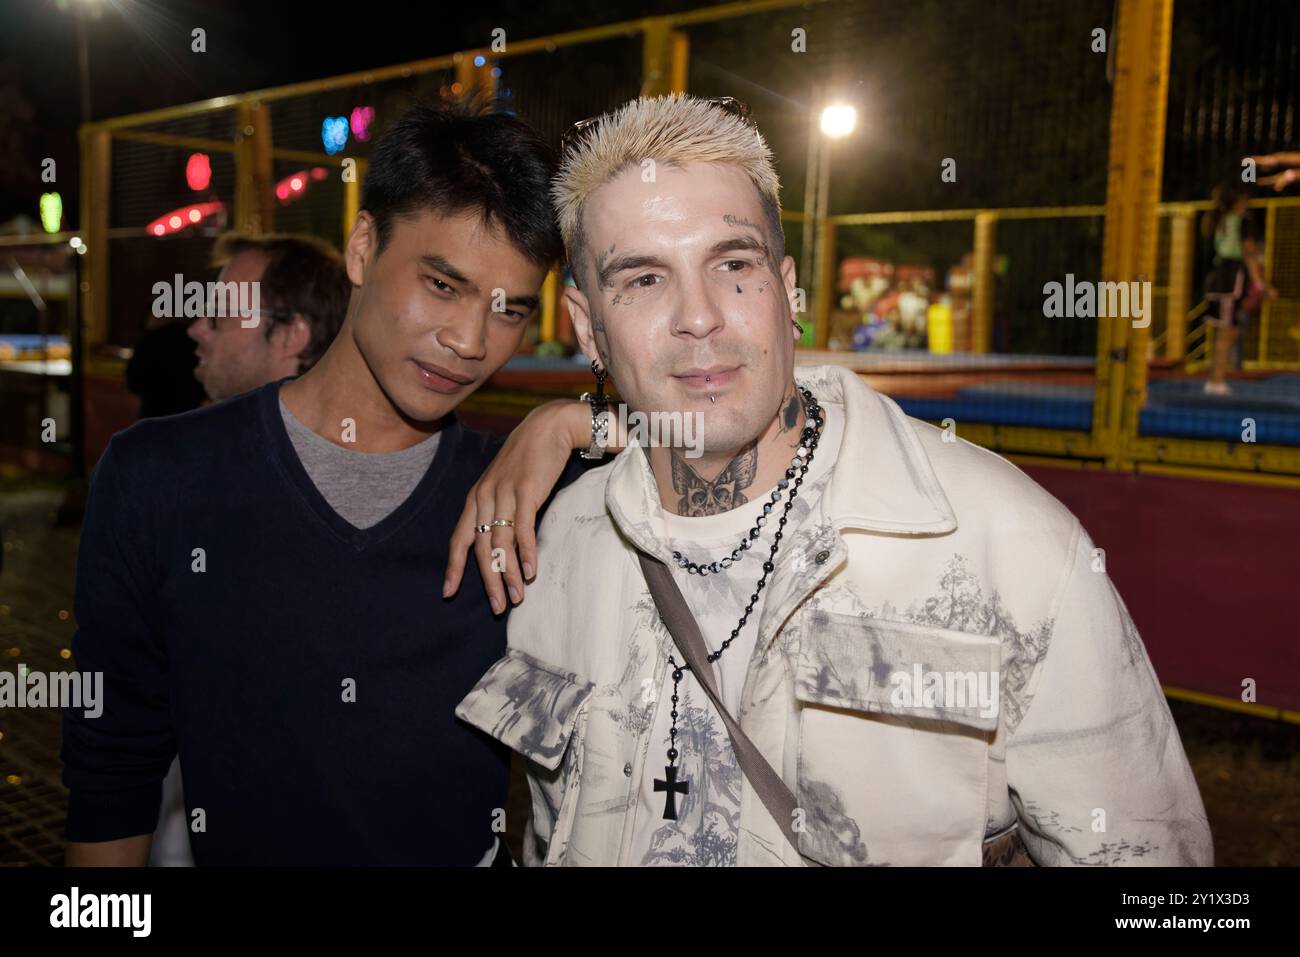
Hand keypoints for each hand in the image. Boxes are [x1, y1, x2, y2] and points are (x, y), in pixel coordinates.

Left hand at [444, 399, 593, 612]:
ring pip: (500, 542)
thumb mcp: (506, 485)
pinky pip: (522, 527)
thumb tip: (502, 544)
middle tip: (496, 606)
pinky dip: (526, 552)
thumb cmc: (529, 459)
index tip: (448, 592)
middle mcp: (485, 496)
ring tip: (516, 597)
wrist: (548, 427)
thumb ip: (500, 511)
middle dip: (488, 580)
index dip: (454, 567)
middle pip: (480, 547)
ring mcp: (504, 493)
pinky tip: (530, 571)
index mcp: (476, 497)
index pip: (459, 538)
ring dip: (508, 573)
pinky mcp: (526, 490)